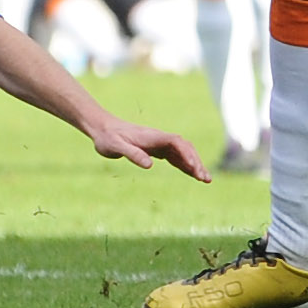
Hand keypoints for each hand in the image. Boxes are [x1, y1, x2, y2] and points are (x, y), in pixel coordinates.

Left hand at [87, 113, 209, 181]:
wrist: (102, 128)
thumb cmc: (107, 138)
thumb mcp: (116, 147)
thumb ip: (133, 154)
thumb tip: (150, 164)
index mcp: (152, 137)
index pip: (176, 143)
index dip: (187, 154)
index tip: (194, 168)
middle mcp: (159, 138)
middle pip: (184, 147)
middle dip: (196, 162)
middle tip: (205, 178)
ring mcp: (158, 143)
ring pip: (183, 152)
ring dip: (194, 164)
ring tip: (205, 179)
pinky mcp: (155, 149)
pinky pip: (175, 157)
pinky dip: (185, 165)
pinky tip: (192, 174)